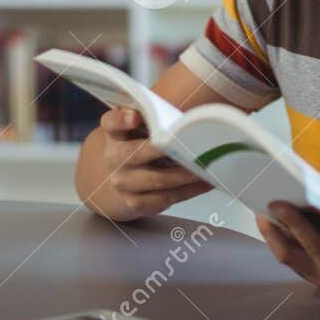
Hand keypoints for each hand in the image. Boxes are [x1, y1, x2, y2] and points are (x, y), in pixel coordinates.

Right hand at [93, 108, 209, 220]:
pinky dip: (189, 190)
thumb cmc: (140, 144)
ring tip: (207, 165)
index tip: (135, 117)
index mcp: (115, 133)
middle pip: (137, 153)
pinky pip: (167, 197)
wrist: (122, 178)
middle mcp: (114, 158)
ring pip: (159, 179)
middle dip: (164, 149)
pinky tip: (205, 181)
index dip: (122, 119)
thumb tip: (187, 117)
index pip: (112, 123)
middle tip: (188, 144)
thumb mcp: (140, 127)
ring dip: (186, 174)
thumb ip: (154, 118)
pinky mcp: (135, 202)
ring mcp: (123, 182)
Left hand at [256, 203, 319, 308]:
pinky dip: (277, 238)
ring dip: (273, 231)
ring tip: (263, 210)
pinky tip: (270, 222)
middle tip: (277, 201)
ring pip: (290, 255)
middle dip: (292, 220)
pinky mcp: (313, 282)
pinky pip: (288, 259)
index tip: (317, 195)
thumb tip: (318, 194)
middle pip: (311, 245)